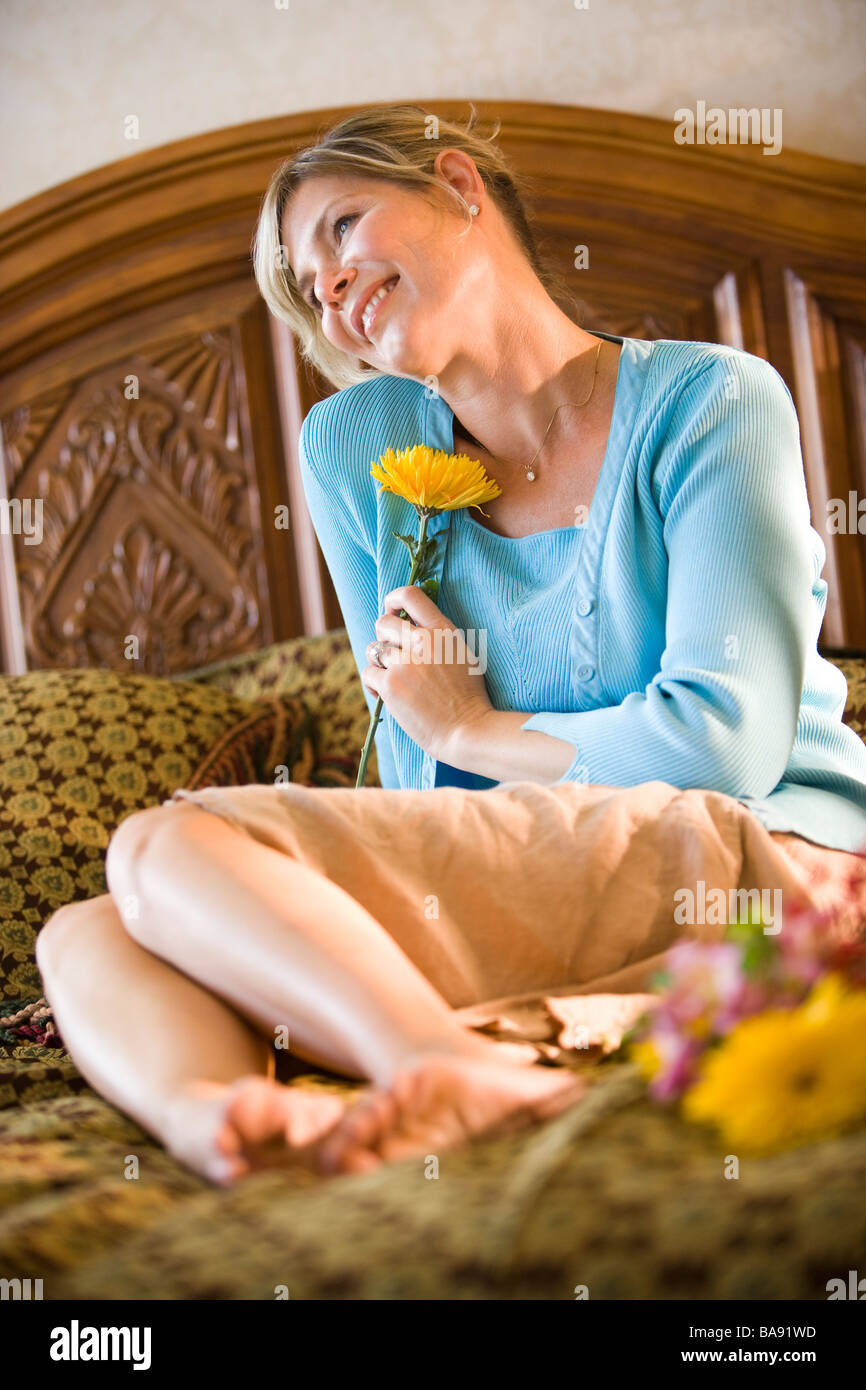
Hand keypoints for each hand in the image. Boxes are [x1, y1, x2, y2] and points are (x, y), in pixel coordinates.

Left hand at [362, 585, 492, 761]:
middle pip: (383, 623)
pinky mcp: (390, 685)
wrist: (467, 729)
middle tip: (393, 656)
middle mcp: (421, 641)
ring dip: (379, 662)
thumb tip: (413, 627)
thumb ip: (439, 638)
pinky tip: (385, 696)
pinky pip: (368, 674)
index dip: (393, 600)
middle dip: (384, 637)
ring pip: (373, 649)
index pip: (409, 595)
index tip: (393, 612)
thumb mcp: (463, 655)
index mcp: (442, 630)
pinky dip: (373, 685)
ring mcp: (404, 663)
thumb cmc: (469, 698)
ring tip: (391, 678)